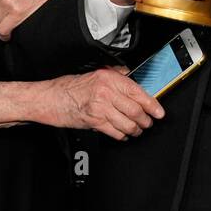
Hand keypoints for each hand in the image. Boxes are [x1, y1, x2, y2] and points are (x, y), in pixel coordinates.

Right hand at [45, 67, 164, 141]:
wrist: (51, 98)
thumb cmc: (70, 87)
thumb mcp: (94, 74)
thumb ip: (115, 75)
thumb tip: (132, 78)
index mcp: (108, 78)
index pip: (137, 92)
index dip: (152, 104)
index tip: (159, 111)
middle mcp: (105, 92)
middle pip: (135, 110)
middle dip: (145, 120)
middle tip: (148, 122)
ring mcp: (100, 108)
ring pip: (128, 123)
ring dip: (135, 129)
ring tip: (137, 129)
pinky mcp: (94, 121)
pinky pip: (116, 132)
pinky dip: (123, 135)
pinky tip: (123, 134)